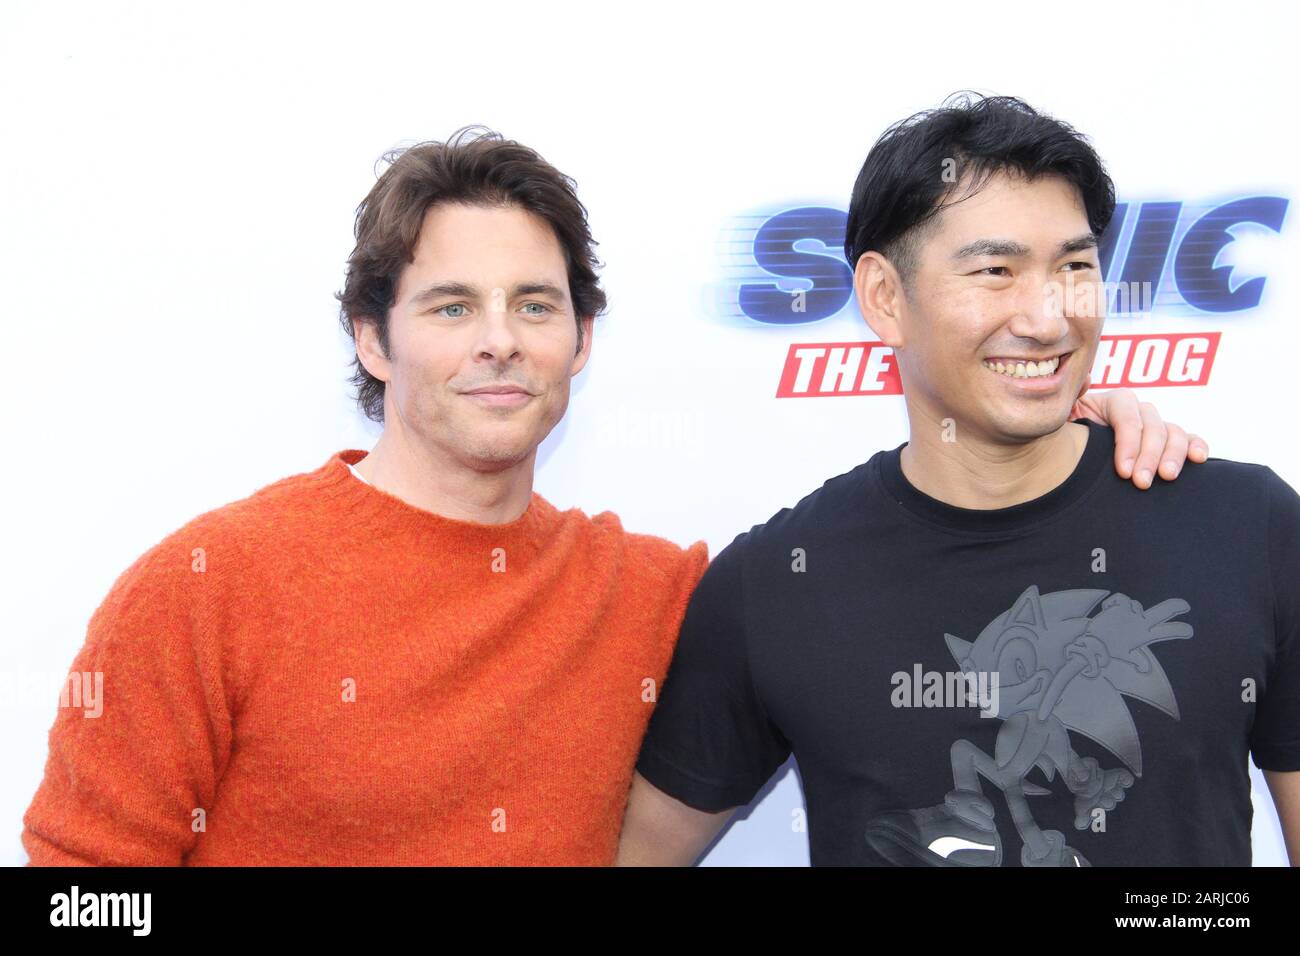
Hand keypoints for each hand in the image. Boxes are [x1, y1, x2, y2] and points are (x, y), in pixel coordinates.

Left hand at [1071, 387, 1207, 488]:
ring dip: (1173, 455)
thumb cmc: (1064, 441)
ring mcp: (1153, 426)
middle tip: (1142, 482)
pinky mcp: (1166, 442)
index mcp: (1111, 402)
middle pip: (1152, 426)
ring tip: (1167, 477)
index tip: (1123, 471)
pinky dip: (1196, 446)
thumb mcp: (1061, 423)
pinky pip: (1187, 439)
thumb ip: (1070, 403)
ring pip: (1172, 432)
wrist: (1066, 461)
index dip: (1128, 442)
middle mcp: (1136, 411)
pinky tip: (1199, 459)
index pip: (1127, 416)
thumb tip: (1085, 381)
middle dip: (1149, 455)